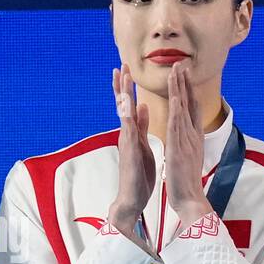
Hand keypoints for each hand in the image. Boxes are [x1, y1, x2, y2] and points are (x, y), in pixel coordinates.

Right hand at [106, 63, 155, 230]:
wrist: (132, 198)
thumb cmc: (139, 174)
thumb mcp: (143, 145)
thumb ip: (142, 126)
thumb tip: (143, 107)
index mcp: (132, 132)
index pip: (128, 105)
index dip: (127, 87)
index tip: (126, 69)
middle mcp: (126, 134)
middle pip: (122, 105)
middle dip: (121, 85)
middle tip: (121, 65)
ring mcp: (126, 142)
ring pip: (124, 114)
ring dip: (123, 95)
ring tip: (122, 79)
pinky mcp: (130, 152)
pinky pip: (130, 132)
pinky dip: (130, 118)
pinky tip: (130, 107)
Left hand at [165, 63, 209, 224]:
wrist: (190, 198)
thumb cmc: (185, 182)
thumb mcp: (186, 158)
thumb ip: (186, 145)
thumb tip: (186, 138)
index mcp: (192, 138)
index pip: (191, 109)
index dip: (188, 91)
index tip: (185, 76)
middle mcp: (192, 135)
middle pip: (190, 103)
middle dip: (185, 83)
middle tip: (182, 64)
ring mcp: (187, 139)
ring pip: (184, 108)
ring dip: (181, 88)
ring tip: (178, 70)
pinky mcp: (179, 147)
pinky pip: (178, 124)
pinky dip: (178, 108)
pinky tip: (176, 95)